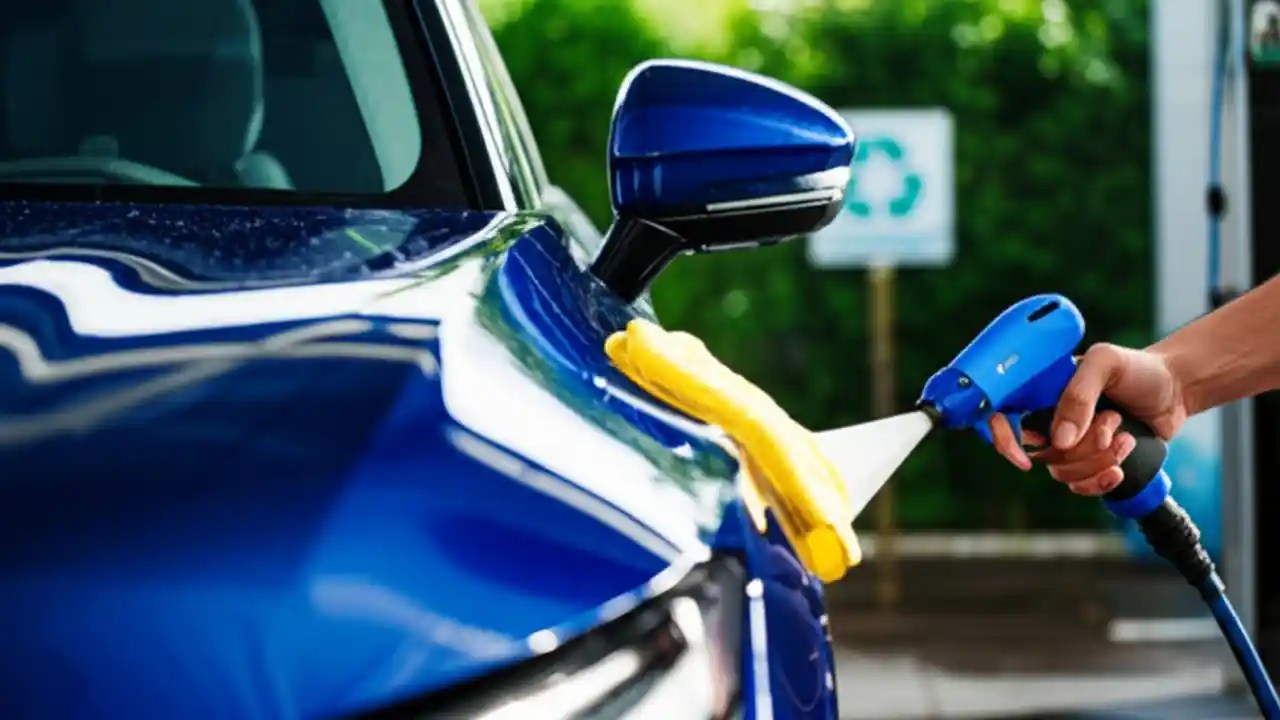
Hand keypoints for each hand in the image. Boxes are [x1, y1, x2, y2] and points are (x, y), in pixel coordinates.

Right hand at [989, 343, 1189, 495]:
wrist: (1177, 388)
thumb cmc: (1139, 368)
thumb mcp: (1105, 363)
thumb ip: (1079, 394)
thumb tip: (1060, 440)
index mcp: (1042, 393)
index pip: (1002, 417)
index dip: (1004, 439)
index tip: (1024, 458)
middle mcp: (1051, 420)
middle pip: (1043, 454)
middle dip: (1082, 449)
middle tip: (1112, 425)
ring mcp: (1072, 444)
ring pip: (1064, 473)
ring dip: (1099, 463)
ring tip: (1125, 440)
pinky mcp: (1093, 463)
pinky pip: (1082, 487)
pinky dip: (1101, 482)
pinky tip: (1119, 469)